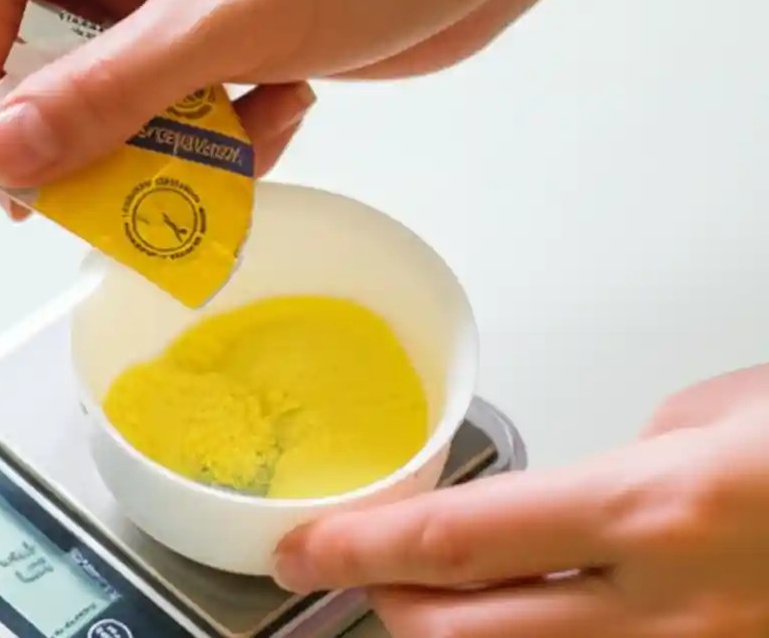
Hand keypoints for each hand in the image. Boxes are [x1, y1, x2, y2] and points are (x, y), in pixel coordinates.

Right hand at [0, 0, 642, 207]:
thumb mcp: (232, 15)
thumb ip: (109, 90)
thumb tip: (6, 154)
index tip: (7, 162)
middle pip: (31, 42)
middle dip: (71, 123)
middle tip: (99, 181)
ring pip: (109, 87)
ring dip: (157, 140)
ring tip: (225, 145)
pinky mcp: (225, 30)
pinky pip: (176, 103)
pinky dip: (218, 133)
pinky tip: (283, 109)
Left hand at [272, 364, 768, 637]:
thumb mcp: (726, 410)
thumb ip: (628, 459)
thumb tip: (571, 495)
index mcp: (660, 508)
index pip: (460, 542)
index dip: (360, 550)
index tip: (299, 546)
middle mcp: (670, 608)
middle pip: (464, 637)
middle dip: (388, 608)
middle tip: (355, 570)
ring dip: (455, 636)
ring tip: (430, 597)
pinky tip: (532, 616)